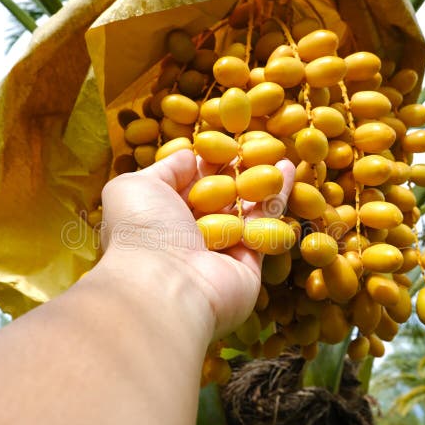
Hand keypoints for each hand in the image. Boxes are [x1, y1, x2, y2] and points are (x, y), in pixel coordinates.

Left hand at [97, 149, 293, 339]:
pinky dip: (277, 199)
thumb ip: (165, 167)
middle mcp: (190, 234)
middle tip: (258, 141)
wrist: (163, 287)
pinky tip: (288, 169)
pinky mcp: (249, 264)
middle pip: (219, 196)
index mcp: (160, 216)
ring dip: (261, 180)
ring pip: (245, 210)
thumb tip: (190, 154)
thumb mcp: (135, 186)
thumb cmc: (141, 233)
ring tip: (278, 150)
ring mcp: (220, 251)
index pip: (189, 183)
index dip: (208, 160)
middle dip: (237, 170)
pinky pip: (265, 227)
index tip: (227, 138)